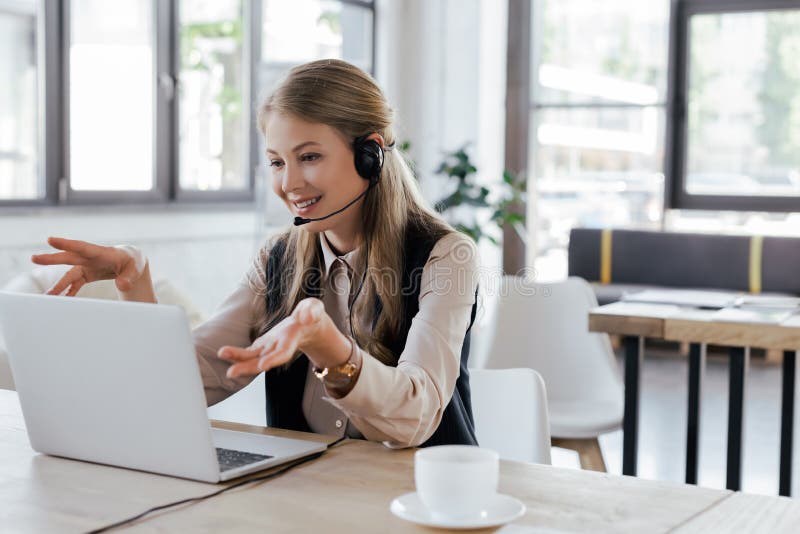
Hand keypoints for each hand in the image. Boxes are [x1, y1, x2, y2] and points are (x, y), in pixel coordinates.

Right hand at [31, 237, 147, 295]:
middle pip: (69, 258)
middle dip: (52, 259)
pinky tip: (59, 300)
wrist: (130, 261)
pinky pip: (74, 284)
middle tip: (34, 258)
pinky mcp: (86, 274)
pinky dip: (67, 292)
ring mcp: (86, 266)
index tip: (50, 239)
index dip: (67, 244)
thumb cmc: (132, 262)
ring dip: (58, 286)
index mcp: (101, 253)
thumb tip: (122, 285)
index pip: (82, 247)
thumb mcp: (135, 269)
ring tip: (46, 296)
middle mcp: (90, 258)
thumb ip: (129, 277)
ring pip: (69, 275)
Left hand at [219, 298, 333, 377]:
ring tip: (221, 355)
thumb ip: (312, 311)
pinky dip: (237, 354)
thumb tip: (306, 318)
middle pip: (263, 361)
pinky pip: (249, 352)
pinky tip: (224, 353)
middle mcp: (279, 348)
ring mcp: (270, 348)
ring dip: (237, 359)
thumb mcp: (315, 309)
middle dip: (247, 367)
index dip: (273, 359)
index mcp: (292, 340)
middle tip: (231, 373)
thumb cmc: (312, 315)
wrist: (309, 325)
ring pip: (253, 357)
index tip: (263, 365)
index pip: (283, 353)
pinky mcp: (263, 345)